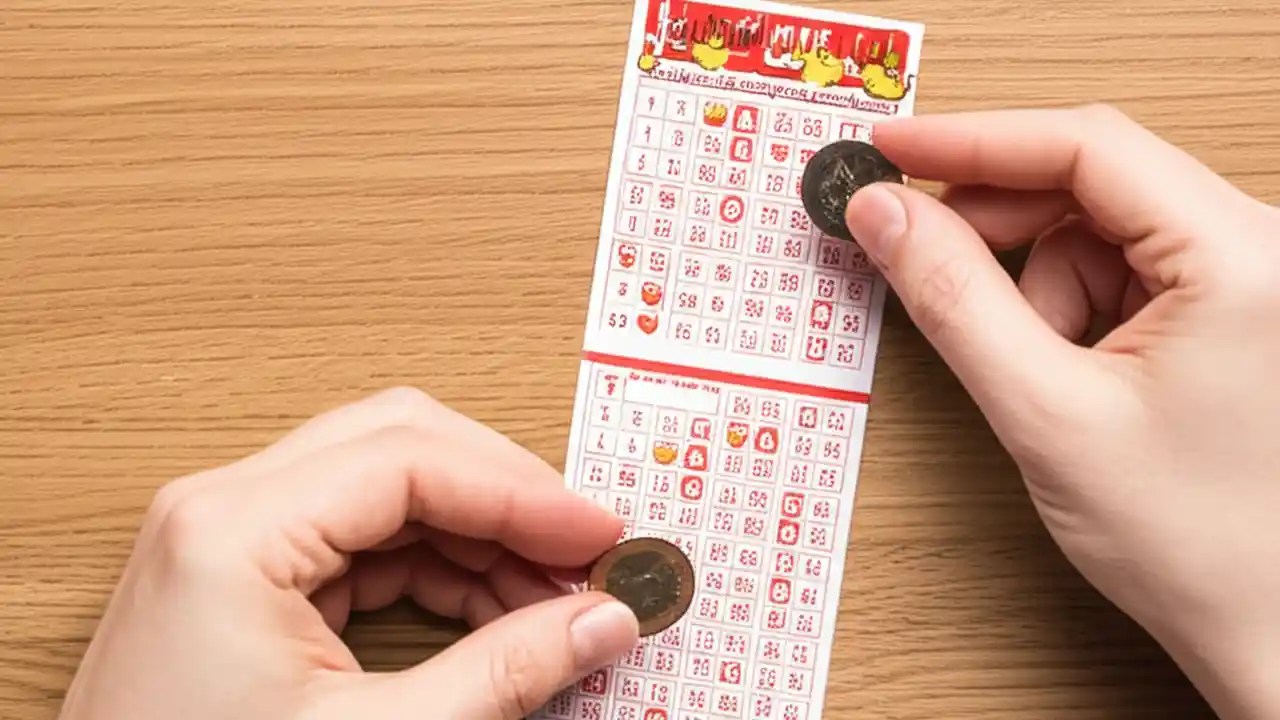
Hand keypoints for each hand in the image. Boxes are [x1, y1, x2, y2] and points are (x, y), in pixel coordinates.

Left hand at [57, 388, 638, 719]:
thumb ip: (503, 673)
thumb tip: (599, 622)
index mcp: (233, 531)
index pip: (411, 459)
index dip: (521, 492)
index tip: (596, 533)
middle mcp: (223, 512)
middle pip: (402, 447)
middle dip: (505, 499)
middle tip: (582, 553)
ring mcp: (230, 539)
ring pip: (389, 490)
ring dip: (480, 536)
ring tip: (551, 595)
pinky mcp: (245, 577)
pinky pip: (364, 541)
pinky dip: (439, 569)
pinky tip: (495, 611)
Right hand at [846, 105, 1279, 718]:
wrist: (1270, 632)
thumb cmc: (1202, 546)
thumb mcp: (1047, 414)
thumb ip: (953, 300)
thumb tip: (887, 216)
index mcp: (1243, 259)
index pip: (1086, 148)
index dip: (972, 140)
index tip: (891, 148)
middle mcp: (1258, 252)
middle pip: (1089, 181)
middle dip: (994, 223)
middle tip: (913, 250)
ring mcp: (1244, 280)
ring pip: (1093, 231)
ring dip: (1035, 284)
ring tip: (1037, 370)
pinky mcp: (1222, 309)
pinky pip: (1116, 271)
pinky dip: (1066, 309)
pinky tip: (1067, 370)